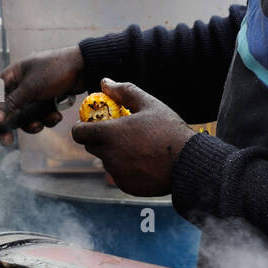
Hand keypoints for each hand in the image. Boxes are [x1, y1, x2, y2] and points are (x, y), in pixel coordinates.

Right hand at [0, 46, 85, 144]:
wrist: (85, 68)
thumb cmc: (54, 71)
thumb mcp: (31, 88)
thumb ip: (11, 104)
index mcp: (11, 75)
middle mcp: (20, 84)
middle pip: (7, 110)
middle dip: (9, 126)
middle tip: (6, 141)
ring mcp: (34, 93)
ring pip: (25, 116)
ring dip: (33, 123)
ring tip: (43, 122)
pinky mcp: (47, 100)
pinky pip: (40, 116)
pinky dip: (47, 118)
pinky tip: (56, 115)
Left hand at [69, 79, 197, 196]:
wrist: (188, 162)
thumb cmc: (169, 129)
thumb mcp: (149, 104)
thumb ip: (124, 91)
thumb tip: (104, 82)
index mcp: (110, 134)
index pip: (79, 133)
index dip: (82, 127)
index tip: (91, 123)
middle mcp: (109, 155)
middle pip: (91, 146)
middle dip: (99, 138)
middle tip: (118, 133)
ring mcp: (117, 172)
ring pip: (106, 160)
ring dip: (114, 153)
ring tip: (138, 146)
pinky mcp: (125, 185)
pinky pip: (118, 174)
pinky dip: (126, 168)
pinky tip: (144, 161)